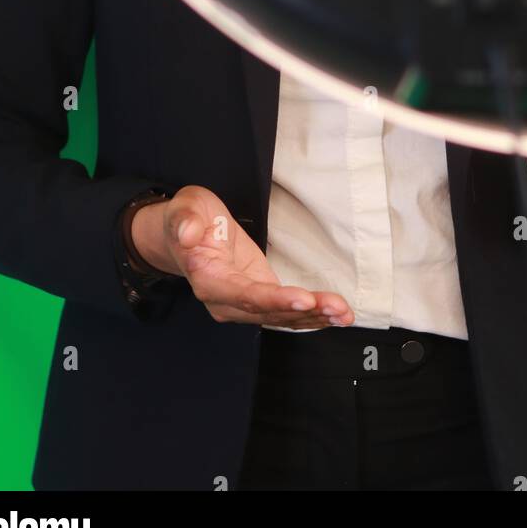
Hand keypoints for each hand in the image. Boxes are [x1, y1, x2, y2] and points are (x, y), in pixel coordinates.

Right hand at [131, 185, 353, 328]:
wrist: (186, 235)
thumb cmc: (187, 219)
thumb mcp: (184, 209)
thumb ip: (184, 221)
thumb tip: (188, 233)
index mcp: (207, 279)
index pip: (243, 294)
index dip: (274, 300)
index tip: (303, 299)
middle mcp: (225, 300)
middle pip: (267, 312)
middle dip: (303, 311)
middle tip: (335, 308)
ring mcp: (242, 303)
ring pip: (279, 318)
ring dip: (313, 317)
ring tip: (343, 313)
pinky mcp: (259, 298)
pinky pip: (285, 313)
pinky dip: (311, 315)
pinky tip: (335, 316)